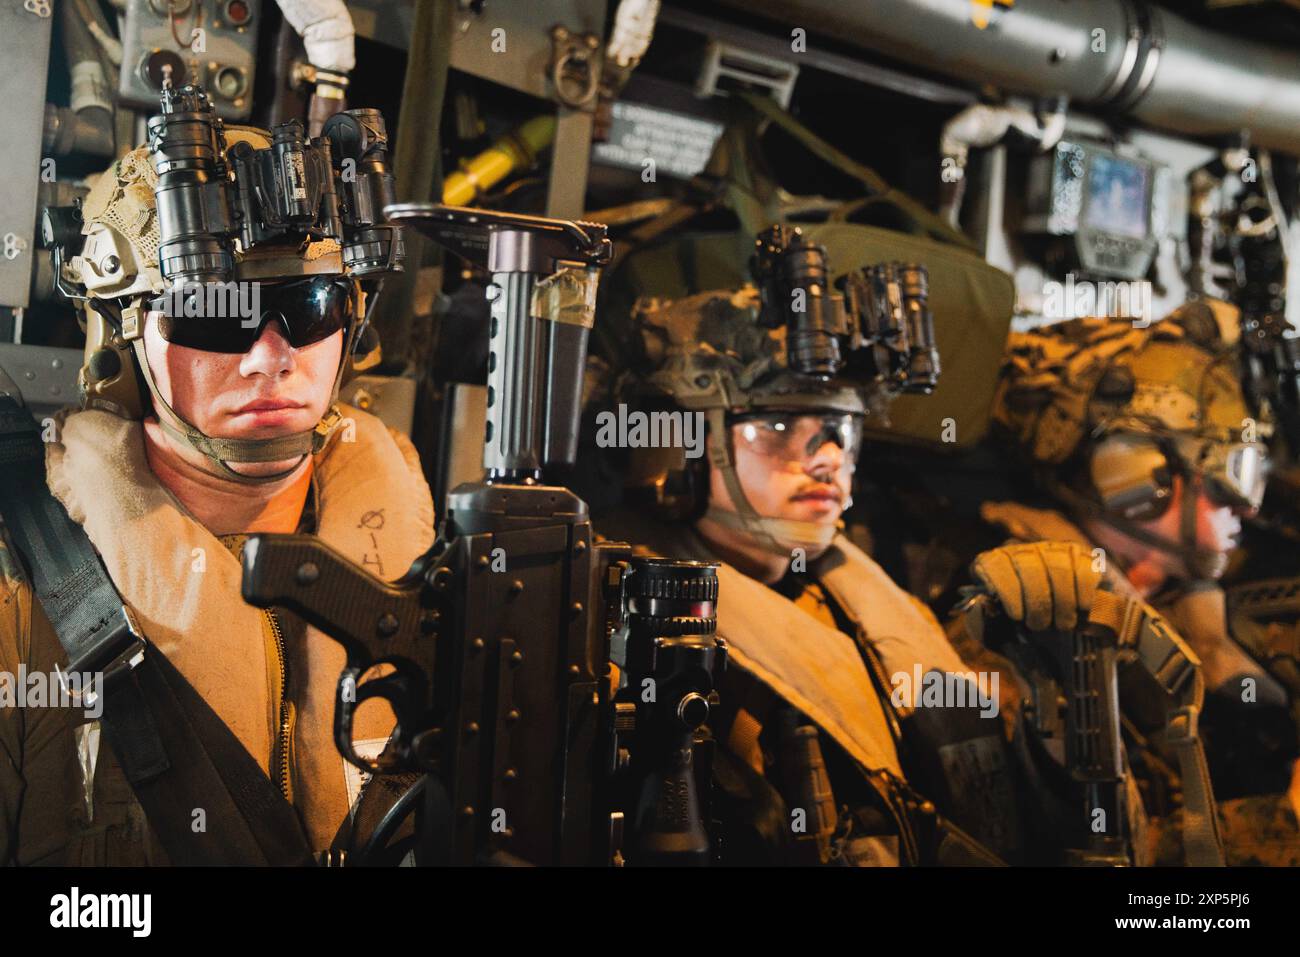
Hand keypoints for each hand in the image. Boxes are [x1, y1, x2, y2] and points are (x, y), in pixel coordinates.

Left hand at [971, 540, 1099, 631]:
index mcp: (992, 565)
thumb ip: (984, 621)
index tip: (1016, 615)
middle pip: (1028, 566)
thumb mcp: (995, 632)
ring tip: (1062, 625)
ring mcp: (1051, 549)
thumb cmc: (1019, 633)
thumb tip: (984, 605)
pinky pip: (1083, 567)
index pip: (994, 564)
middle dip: (1036, 601)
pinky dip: (1082, 591)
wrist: (1057, 637)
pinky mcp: (1079, 555)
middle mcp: (1020, 551)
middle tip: (1039, 626)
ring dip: (1062, 601)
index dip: (1006, 588)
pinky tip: (1082, 608)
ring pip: (1058, 567)